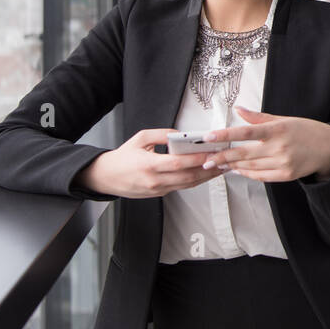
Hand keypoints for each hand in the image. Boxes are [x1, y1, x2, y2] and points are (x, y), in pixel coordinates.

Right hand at [77, 129, 217, 198]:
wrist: (105, 177)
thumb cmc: (122, 157)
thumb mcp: (140, 138)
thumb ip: (162, 134)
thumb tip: (181, 134)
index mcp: (149, 165)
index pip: (179, 163)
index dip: (198, 159)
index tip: (213, 153)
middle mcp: (154, 180)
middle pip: (188, 177)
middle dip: (208, 169)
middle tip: (224, 161)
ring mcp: (157, 190)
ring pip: (187, 185)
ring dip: (206, 177)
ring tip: (220, 168)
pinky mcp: (159, 194)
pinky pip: (181, 188)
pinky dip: (195, 181)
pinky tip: (205, 174)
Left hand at [201, 107, 329, 182]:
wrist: (328, 148)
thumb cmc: (305, 130)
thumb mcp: (283, 119)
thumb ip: (258, 117)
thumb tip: (238, 110)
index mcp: (277, 130)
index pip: (246, 132)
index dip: (226, 135)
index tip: (209, 137)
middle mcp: (279, 147)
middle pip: (243, 154)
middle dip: (222, 157)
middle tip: (206, 160)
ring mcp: (283, 163)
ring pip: (250, 167)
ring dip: (232, 166)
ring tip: (219, 164)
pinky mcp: (286, 175)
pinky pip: (260, 176)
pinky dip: (247, 173)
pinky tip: (237, 169)